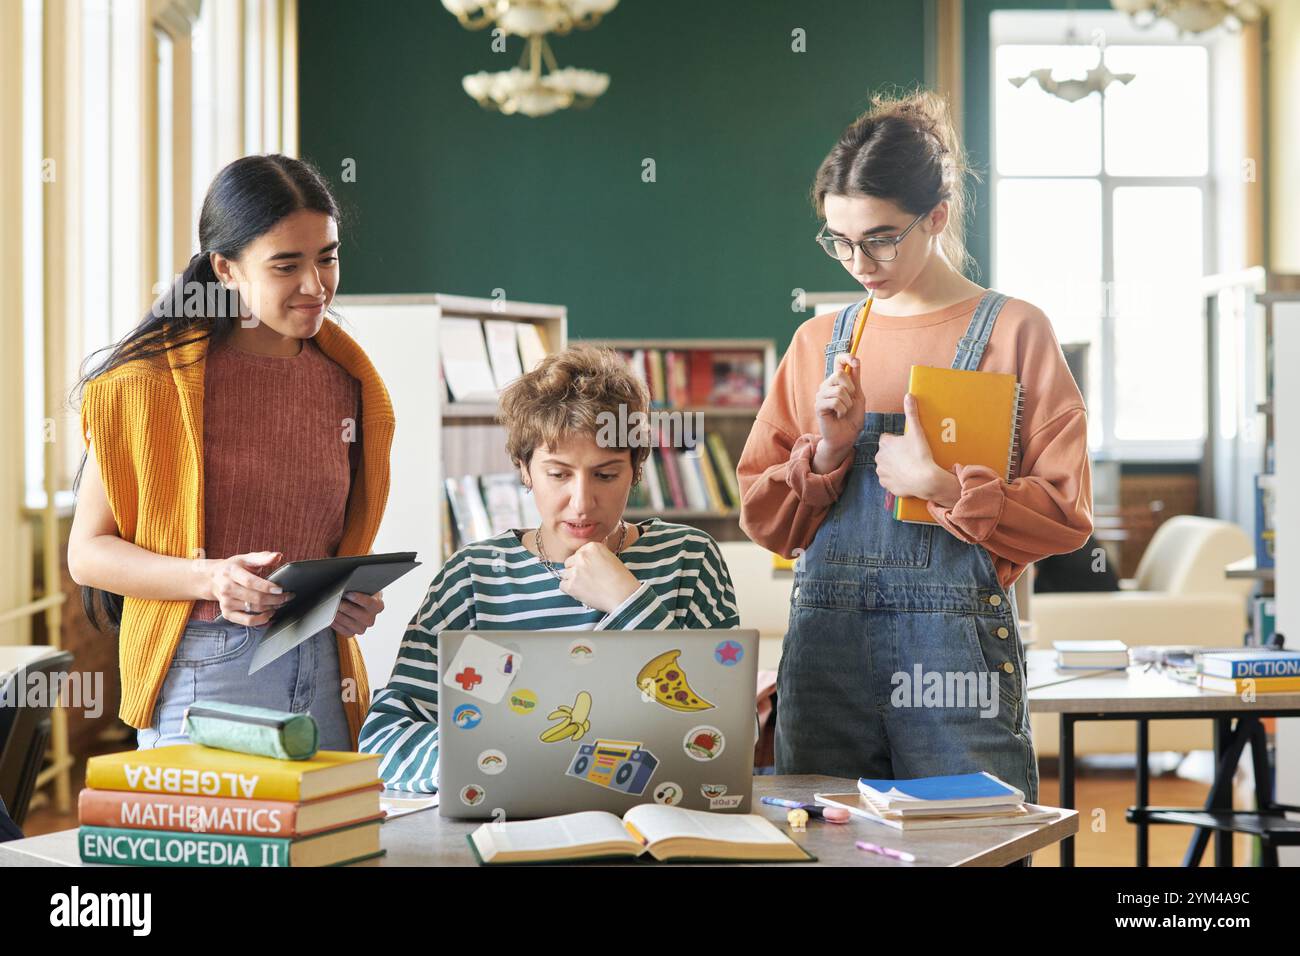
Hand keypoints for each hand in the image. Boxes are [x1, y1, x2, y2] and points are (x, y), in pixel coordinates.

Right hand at [207, 551, 293, 626]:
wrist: (213, 579)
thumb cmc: (233, 568)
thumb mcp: (246, 558)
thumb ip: (263, 557)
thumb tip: (278, 556)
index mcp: (231, 572)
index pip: (250, 582)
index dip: (267, 587)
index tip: (281, 589)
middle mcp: (227, 588)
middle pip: (255, 598)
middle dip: (275, 599)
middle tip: (287, 596)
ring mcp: (226, 602)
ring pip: (253, 609)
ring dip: (271, 608)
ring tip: (281, 603)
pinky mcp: (227, 614)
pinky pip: (247, 621)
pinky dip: (261, 620)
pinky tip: (270, 613)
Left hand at [333, 590, 384, 637]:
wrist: (357, 603)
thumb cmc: (360, 592)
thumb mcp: (363, 587)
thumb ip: (359, 586)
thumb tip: (347, 587)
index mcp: (378, 606)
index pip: (370, 603)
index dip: (359, 598)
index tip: (348, 593)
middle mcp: (371, 619)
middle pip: (357, 613)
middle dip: (345, 606)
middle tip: (335, 600)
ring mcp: (361, 628)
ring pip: (348, 622)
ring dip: (338, 614)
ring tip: (330, 607)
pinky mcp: (351, 633)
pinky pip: (341, 630)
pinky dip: (335, 622)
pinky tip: (330, 616)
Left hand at [560, 542, 640, 613]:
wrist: (624, 595)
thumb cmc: (621, 580)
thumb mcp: (610, 558)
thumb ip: (594, 556)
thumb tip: (581, 561)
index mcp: (592, 547)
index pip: (578, 553)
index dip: (584, 564)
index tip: (592, 570)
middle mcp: (582, 556)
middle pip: (569, 563)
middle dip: (576, 571)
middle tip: (589, 579)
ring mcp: (575, 570)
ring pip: (565, 574)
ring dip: (573, 580)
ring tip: (588, 587)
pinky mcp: (571, 585)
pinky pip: (562, 586)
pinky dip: (570, 590)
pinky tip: (582, 592)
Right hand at [813, 352, 866, 468]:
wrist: (846, 437)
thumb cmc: (852, 418)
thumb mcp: (858, 396)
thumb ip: (855, 380)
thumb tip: (856, 360)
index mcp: (837, 382)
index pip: (838, 361)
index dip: (846, 357)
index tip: (855, 361)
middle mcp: (826, 386)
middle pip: (839, 375)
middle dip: (851, 390)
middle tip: (850, 402)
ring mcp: (821, 395)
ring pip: (839, 390)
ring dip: (848, 404)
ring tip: (844, 411)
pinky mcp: (818, 406)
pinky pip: (835, 401)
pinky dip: (842, 410)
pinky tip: (839, 416)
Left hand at [875, 392, 944, 499]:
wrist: (925, 479)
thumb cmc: (920, 454)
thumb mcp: (916, 431)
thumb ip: (911, 412)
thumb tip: (908, 395)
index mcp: (884, 444)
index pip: (887, 439)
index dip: (897, 441)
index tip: (907, 444)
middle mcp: (878, 458)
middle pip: (886, 453)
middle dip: (894, 454)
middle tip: (910, 455)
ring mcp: (882, 473)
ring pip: (887, 467)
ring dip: (894, 467)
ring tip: (909, 467)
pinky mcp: (886, 485)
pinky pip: (889, 480)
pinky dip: (896, 479)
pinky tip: (907, 477)